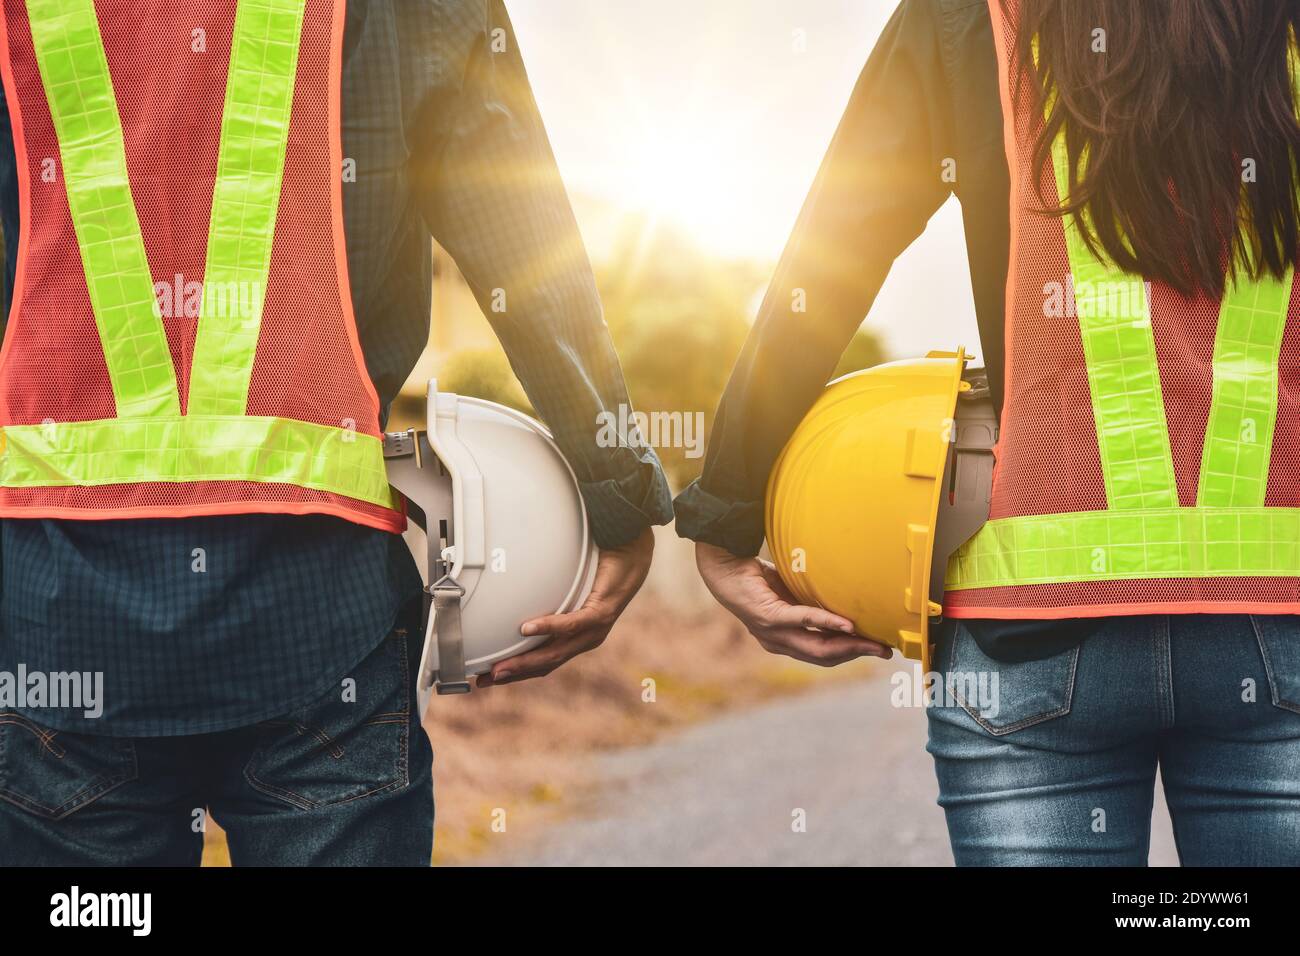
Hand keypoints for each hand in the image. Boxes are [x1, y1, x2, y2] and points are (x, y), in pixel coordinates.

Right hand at [478, 526, 654, 686]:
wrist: (632, 553)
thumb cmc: (599, 570)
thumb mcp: (567, 588)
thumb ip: (545, 597)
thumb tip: (514, 593)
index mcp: (577, 638)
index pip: (543, 663)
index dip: (516, 674)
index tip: (487, 679)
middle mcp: (586, 640)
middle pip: (546, 665)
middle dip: (514, 674)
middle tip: (485, 680)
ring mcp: (595, 629)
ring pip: (557, 652)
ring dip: (526, 660)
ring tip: (500, 666)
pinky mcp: (602, 613)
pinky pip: (572, 623)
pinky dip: (548, 627)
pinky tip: (526, 628)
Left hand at [695, 541, 891, 665]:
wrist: (725, 564)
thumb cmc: (758, 577)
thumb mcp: (793, 594)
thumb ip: (815, 603)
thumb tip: (847, 600)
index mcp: (784, 641)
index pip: (823, 655)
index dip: (851, 655)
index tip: (878, 650)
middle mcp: (778, 643)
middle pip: (825, 657)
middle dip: (857, 655)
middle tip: (885, 651)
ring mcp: (772, 632)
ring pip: (817, 647)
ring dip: (849, 645)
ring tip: (873, 643)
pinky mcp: (768, 616)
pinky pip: (804, 621)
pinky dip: (827, 623)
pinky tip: (847, 625)